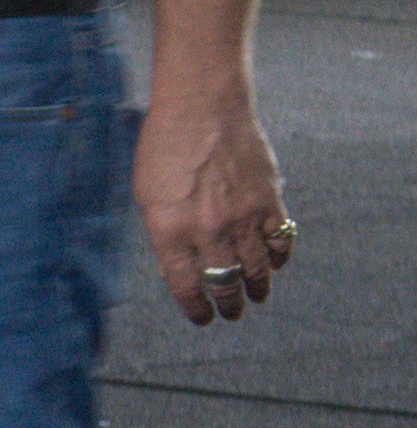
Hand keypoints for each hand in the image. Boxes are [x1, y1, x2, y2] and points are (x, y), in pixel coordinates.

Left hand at [141, 96, 295, 325]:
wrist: (202, 110)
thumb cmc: (164, 148)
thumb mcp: (147, 195)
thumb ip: (164, 232)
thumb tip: (181, 263)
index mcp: (169, 231)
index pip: (186, 286)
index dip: (196, 308)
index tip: (202, 318)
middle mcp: (207, 230)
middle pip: (224, 283)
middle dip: (228, 304)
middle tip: (231, 313)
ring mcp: (243, 217)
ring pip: (256, 269)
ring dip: (256, 288)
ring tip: (255, 297)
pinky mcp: (270, 201)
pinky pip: (281, 242)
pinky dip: (278, 258)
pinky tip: (273, 264)